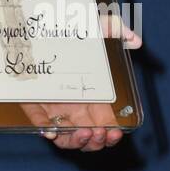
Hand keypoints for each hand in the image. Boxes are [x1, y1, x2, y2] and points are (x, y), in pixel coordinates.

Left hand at [22, 15, 141, 149]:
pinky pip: (42, 127)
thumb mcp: (92, 28)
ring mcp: (56, 110)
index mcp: (94, 97)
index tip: (116, 131)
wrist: (33, 32)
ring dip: (78, 142)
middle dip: (98, 141)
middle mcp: (77, 107)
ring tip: (84, 133)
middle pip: (91, 136)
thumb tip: (136, 40)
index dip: (113, 133)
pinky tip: (51, 132)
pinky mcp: (36, 107)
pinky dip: (47, 133)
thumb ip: (114, 29)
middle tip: (100, 132)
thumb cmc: (68, 34)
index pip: (108, 124)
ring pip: (69, 138)